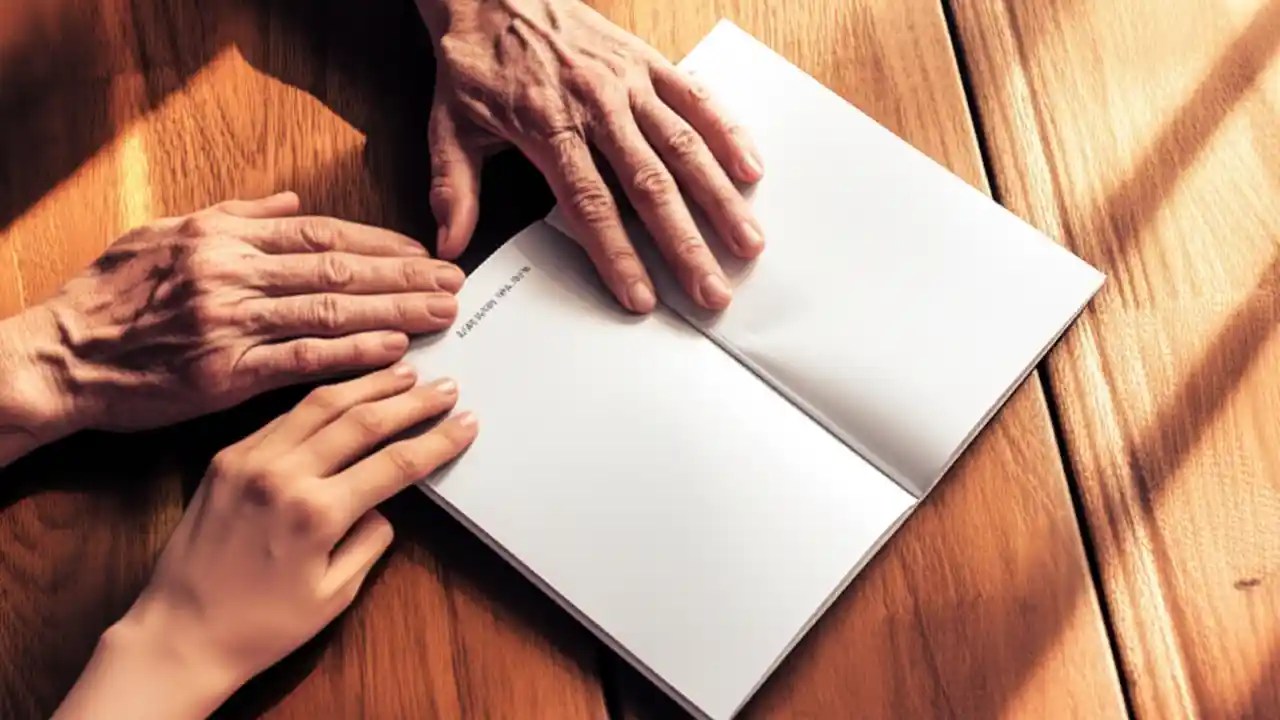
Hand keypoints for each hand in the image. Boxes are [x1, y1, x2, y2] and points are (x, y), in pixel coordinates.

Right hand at [30, 191, 464, 435]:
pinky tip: (395, 350)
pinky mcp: (226, 373)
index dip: (381, 243)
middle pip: (340, 269)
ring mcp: (231, 324)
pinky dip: (353, 352)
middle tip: (454, 282)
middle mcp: (233, 274)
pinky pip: (302, 359)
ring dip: (395, 311)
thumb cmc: (111, 297)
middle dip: (405, 275)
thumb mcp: (165, 233)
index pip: (322, 235)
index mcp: (223, 237)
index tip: (423, 252)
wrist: (63, 357)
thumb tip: (292, 202)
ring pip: (331, 311)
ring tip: (443, 312)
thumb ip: (235, 216)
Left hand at [55, 366, 477, 718]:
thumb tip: (384, 503)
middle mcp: (284, 475)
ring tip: (403, 371)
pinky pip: (284, 415)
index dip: (437, 440)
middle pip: (363, 421)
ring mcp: (251, 460)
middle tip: (445, 385)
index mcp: (317, 513)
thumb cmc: (262, 626)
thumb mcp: (335, 594)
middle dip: (412, 401)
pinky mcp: (227, 456)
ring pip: (321, 404)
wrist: (178, 633)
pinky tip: (346, 389)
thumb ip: (370, 540)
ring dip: (368, 384)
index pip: (395, 463)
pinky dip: (321, 398)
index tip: (466, 421)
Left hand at [423, 0, 764, 312]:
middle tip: (712, 292)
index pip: (590, 204)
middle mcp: (596, 105)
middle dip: (685, 246)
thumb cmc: (477, 60)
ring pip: (683, 146)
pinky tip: (751, 169)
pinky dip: (726, 132)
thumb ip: (453, 187)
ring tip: (748, 243)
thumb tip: (450, 245)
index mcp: (548, 127)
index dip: (617, 255)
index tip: (641, 298)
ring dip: (719, 199)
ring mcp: (628, 82)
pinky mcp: (647, 61)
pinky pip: (695, 97)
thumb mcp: (449, 124)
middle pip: (649, 186)